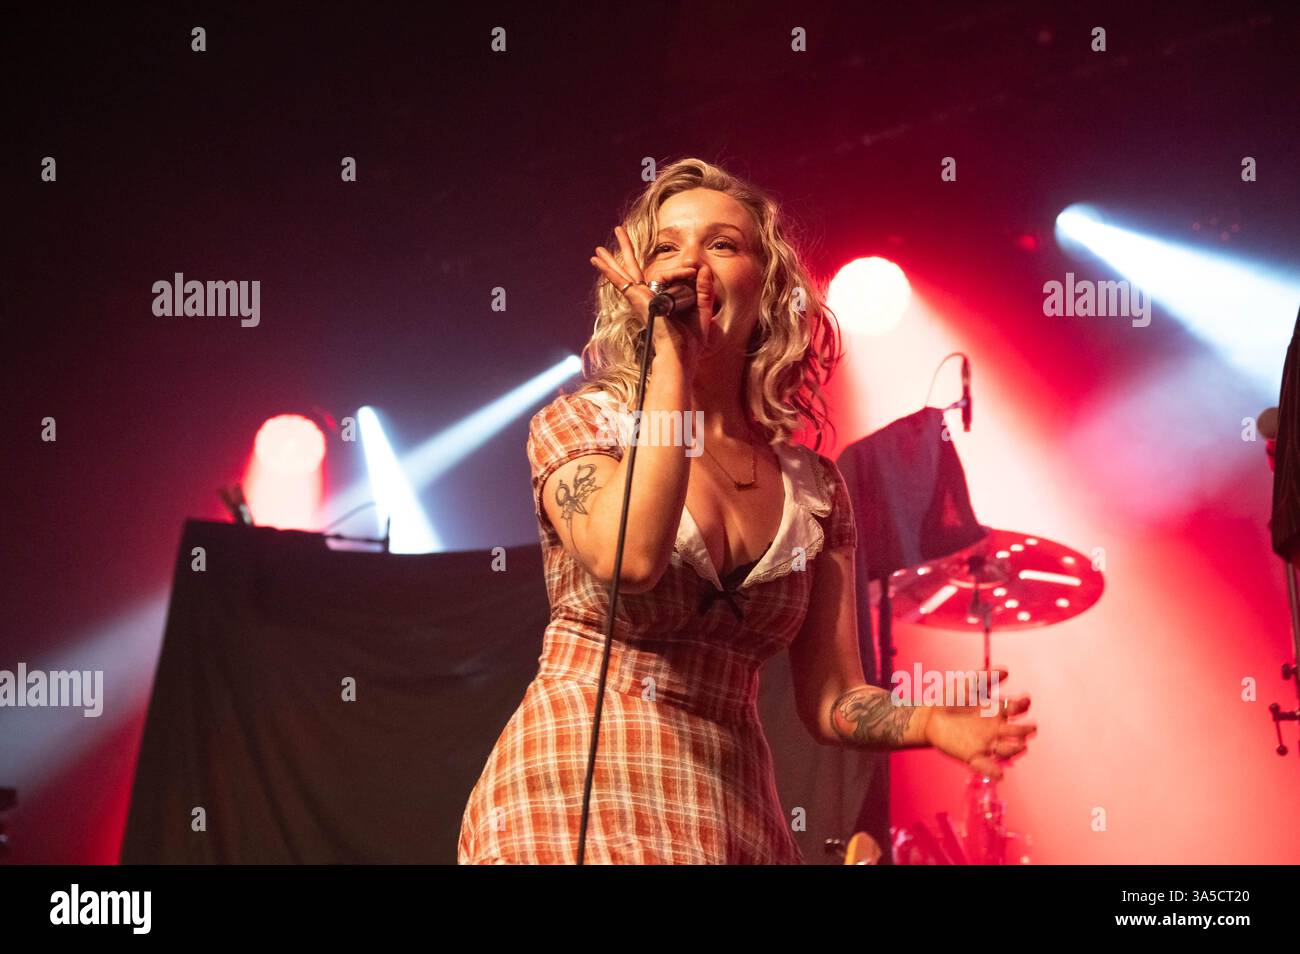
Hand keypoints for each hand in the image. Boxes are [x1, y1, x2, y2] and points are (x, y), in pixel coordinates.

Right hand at [589, 225, 716, 373]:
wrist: (681, 351)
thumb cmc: (691, 339)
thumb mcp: (702, 309)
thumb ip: (704, 289)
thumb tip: (703, 268)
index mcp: (662, 299)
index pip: (664, 275)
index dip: (682, 269)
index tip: (696, 269)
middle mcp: (648, 296)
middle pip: (633, 267)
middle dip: (626, 248)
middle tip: (618, 230)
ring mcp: (640, 296)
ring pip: (624, 270)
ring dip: (611, 256)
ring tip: (597, 247)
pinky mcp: (636, 298)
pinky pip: (620, 281)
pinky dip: (608, 270)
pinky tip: (595, 259)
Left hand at [922, 668, 1036, 780]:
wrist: (930, 716)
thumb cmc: (951, 699)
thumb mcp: (968, 684)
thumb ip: (986, 677)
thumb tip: (1006, 670)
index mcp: (996, 711)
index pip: (1017, 708)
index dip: (1024, 704)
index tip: (1024, 699)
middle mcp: (995, 728)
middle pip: (1019, 732)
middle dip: (1026, 730)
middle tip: (1031, 728)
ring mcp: (986, 743)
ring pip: (1008, 750)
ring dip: (1016, 749)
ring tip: (1020, 745)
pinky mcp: (972, 755)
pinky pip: (986, 766)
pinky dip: (994, 771)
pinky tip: (1000, 774)